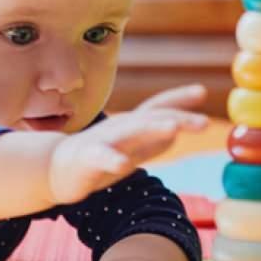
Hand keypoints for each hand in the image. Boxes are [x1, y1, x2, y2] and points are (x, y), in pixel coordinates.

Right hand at [48, 85, 207, 204]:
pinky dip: (113, 160)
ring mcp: (103, 141)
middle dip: (178, 118)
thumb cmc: (98, 158)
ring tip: (173, 129)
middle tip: (205, 122)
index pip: (157, 108)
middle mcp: (120, 127)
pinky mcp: (86, 160)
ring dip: (152, 129)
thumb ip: (153, 141)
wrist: (55, 169)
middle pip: (151, 118)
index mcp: (132, 125)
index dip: (179, 99)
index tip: (202, 92)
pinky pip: (100, 158)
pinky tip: (125, 165)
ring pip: (129, 132)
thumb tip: (177, 131)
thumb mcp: (130, 149)